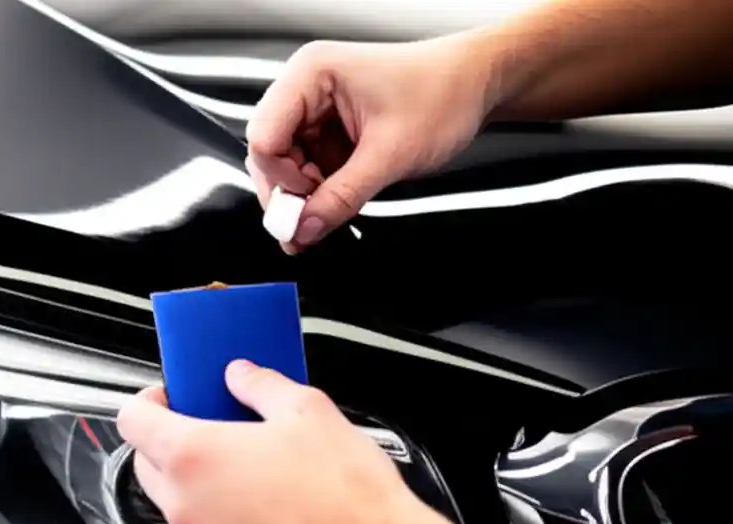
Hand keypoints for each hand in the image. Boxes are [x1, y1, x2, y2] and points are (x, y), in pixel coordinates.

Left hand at [116, 360, 447, 523]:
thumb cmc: (349, 496)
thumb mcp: (308, 412)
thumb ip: (261, 385)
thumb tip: (241, 375)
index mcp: (195, 457)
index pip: (132, 421)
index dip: (147, 402)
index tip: (169, 397)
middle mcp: (187, 506)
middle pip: (146, 465)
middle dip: (167, 443)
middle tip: (209, 428)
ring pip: (177, 506)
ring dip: (196, 485)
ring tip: (247, 470)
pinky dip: (220, 521)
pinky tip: (265, 511)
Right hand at [246, 34, 497, 251]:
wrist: (476, 86)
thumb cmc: (443, 93)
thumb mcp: (391, 155)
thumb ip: (341, 197)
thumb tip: (302, 229)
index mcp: (312, 74)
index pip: (264, 138)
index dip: (281, 182)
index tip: (303, 213)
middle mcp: (305, 88)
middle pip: (268, 153)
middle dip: (289, 193)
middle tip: (310, 223)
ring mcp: (315, 109)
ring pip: (284, 165)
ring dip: (304, 196)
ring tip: (329, 213)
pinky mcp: (327, 128)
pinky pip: (307, 166)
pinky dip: (317, 192)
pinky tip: (333, 205)